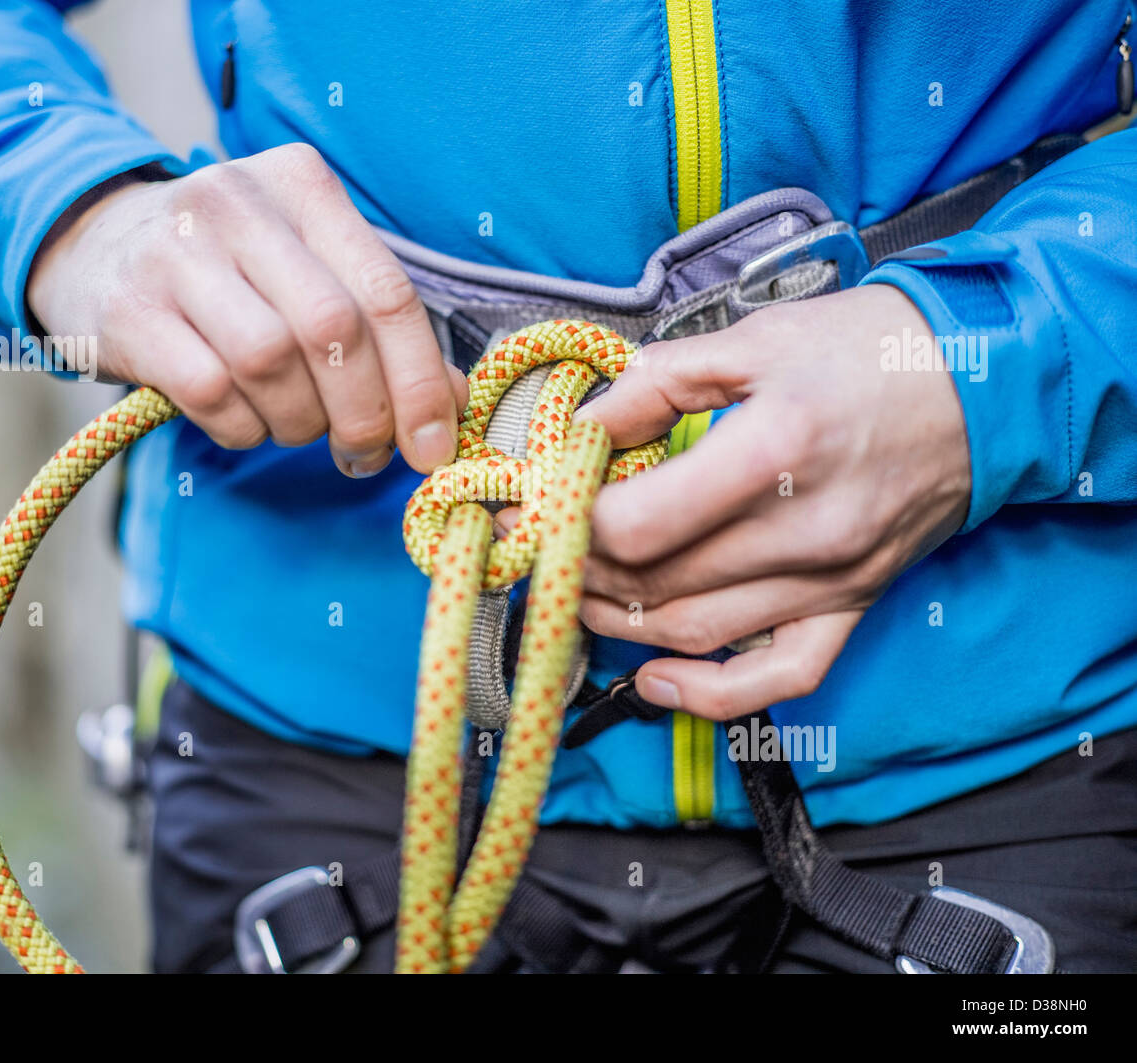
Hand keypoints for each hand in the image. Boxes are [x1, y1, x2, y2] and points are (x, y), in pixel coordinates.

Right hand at [27, 145, 465, 475]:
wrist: (92, 245)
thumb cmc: (231, 270)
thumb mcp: (308, 269)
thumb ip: (380, 325)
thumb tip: (453, 406)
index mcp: (303, 185)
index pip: (386, 292)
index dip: (421, 382)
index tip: (431, 447)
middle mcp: (238, 204)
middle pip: (334, 330)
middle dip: (363, 412)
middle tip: (363, 452)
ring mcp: (175, 254)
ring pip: (271, 362)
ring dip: (300, 421)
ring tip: (298, 426)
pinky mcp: (129, 312)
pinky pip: (211, 393)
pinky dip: (243, 428)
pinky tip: (246, 422)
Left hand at [570, 285, 971, 719]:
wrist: (982, 383)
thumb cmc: (867, 351)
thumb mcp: (754, 341)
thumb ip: (656, 383)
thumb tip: (582, 430)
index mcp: (773, 452)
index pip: (638, 525)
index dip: (569, 523)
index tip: (536, 506)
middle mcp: (803, 532)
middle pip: (654, 585)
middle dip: (578, 570)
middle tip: (542, 547)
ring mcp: (832, 580)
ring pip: (695, 634)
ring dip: (618, 624)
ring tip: (577, 592)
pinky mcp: (853, 606)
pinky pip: (779, 677)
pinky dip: (708, 695)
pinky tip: (655, 680)